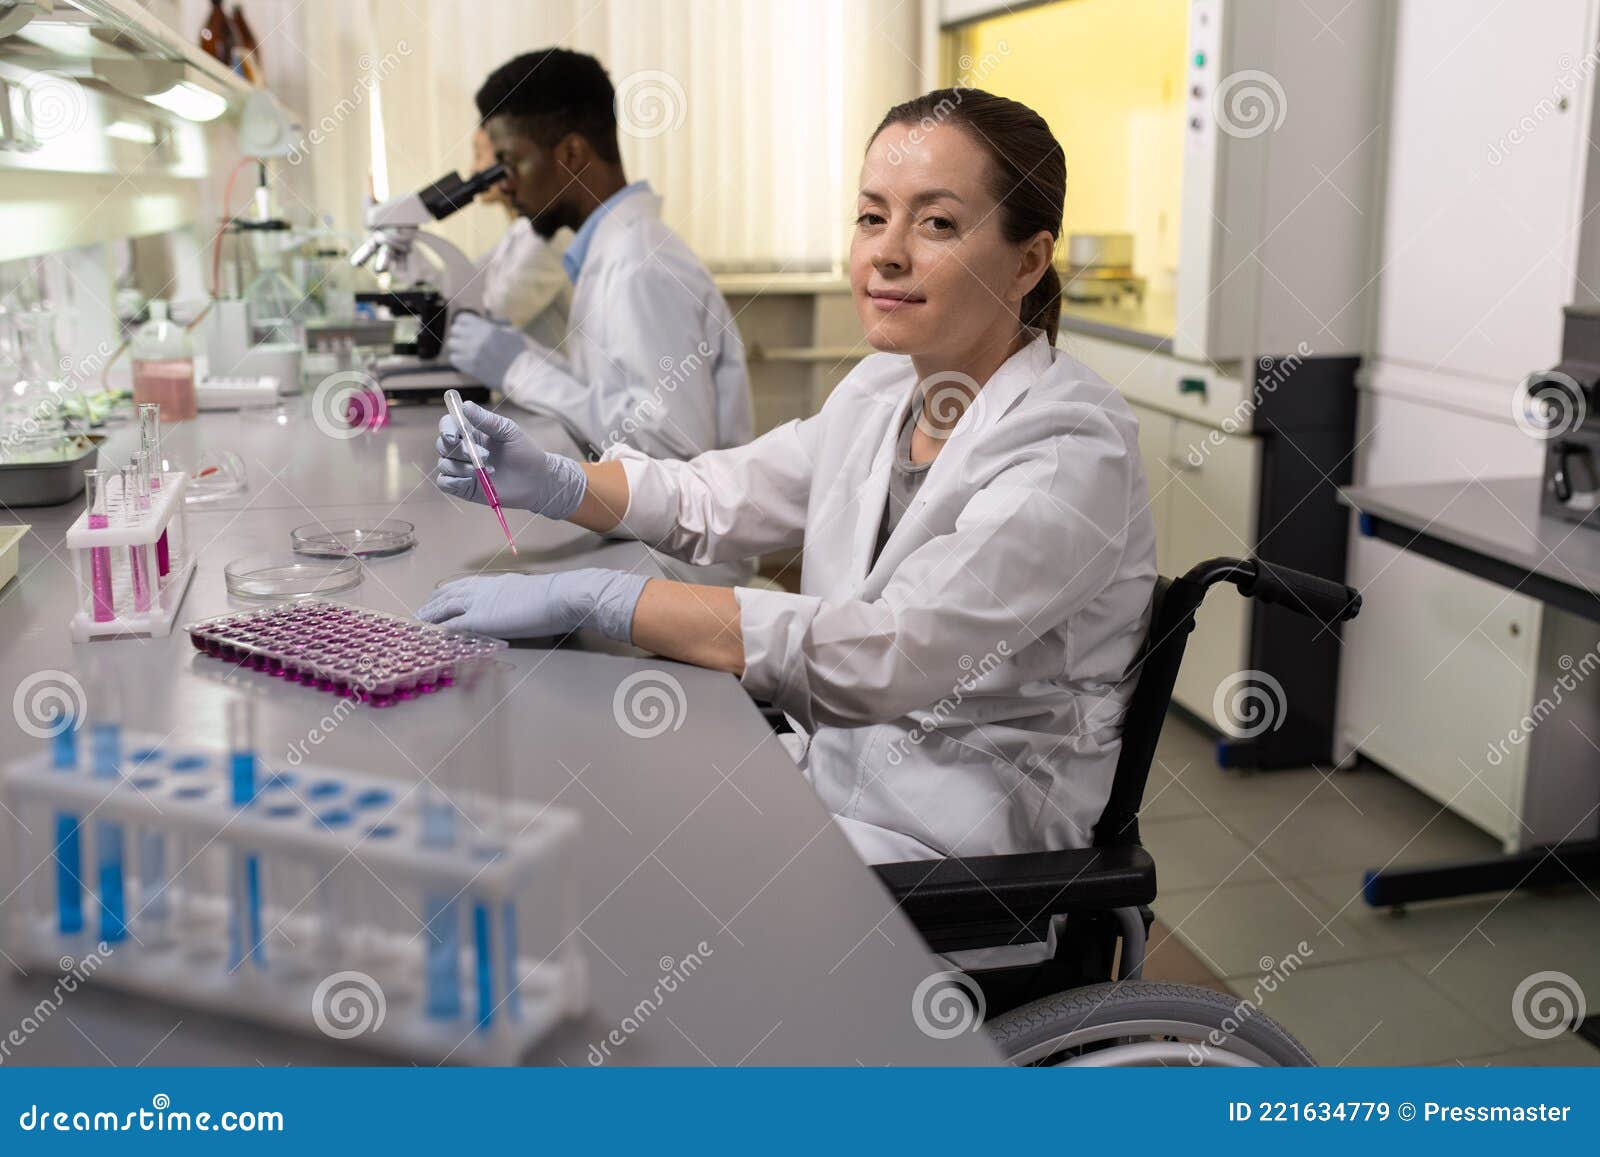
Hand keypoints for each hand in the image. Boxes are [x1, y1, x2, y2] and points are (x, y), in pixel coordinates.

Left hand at [416, 568, 648, 641]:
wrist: (561, 596)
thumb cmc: (557, 597)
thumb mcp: (535, 594)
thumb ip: (522, 600)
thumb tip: (525, 608)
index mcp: (498, 583)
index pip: (468, 585)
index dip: (452, 591)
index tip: (442, 596)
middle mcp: (484, 589)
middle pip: (451, 592)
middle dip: (435, 601)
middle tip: (423, 610)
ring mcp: (480, 603)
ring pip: (446, 606)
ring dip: (431, 614)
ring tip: (420, 621)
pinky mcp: (480, 620)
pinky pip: (453, 625)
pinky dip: (440, 628)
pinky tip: (431, 633)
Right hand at [435, 398, 587, 517]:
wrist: (537, 481)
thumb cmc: (525, 452)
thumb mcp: (509, 432)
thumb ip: (487, 420)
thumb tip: (465, 405)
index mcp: (471, 432)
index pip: (448, 425)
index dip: (446, 429)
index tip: (454, 436)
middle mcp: (463, 449)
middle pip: (442, 445)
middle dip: (461, 451)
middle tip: (485, 456)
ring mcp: (461, 468)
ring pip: (444, 464)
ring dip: (463, 467)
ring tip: (488, 471)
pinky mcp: (462, 487)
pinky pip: (445, 483)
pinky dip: (455, 481)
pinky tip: (474, 481)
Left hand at [445, 313, 526, 388]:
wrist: (523, 375)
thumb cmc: (520, 353)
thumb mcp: (513, 332)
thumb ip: (498, 322)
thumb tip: (488, 314)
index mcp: (487, 328)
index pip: (462, 318)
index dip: (464, 322)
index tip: (468, 327)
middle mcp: (476, 339)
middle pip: (455, 330)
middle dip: (461, 333)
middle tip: (467, 339)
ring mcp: (471, 354)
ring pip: (452, 344)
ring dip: (459, 346)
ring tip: (468, 350)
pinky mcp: (470, 368)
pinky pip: (454, 359)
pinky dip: (459, 359)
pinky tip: (467, 360)